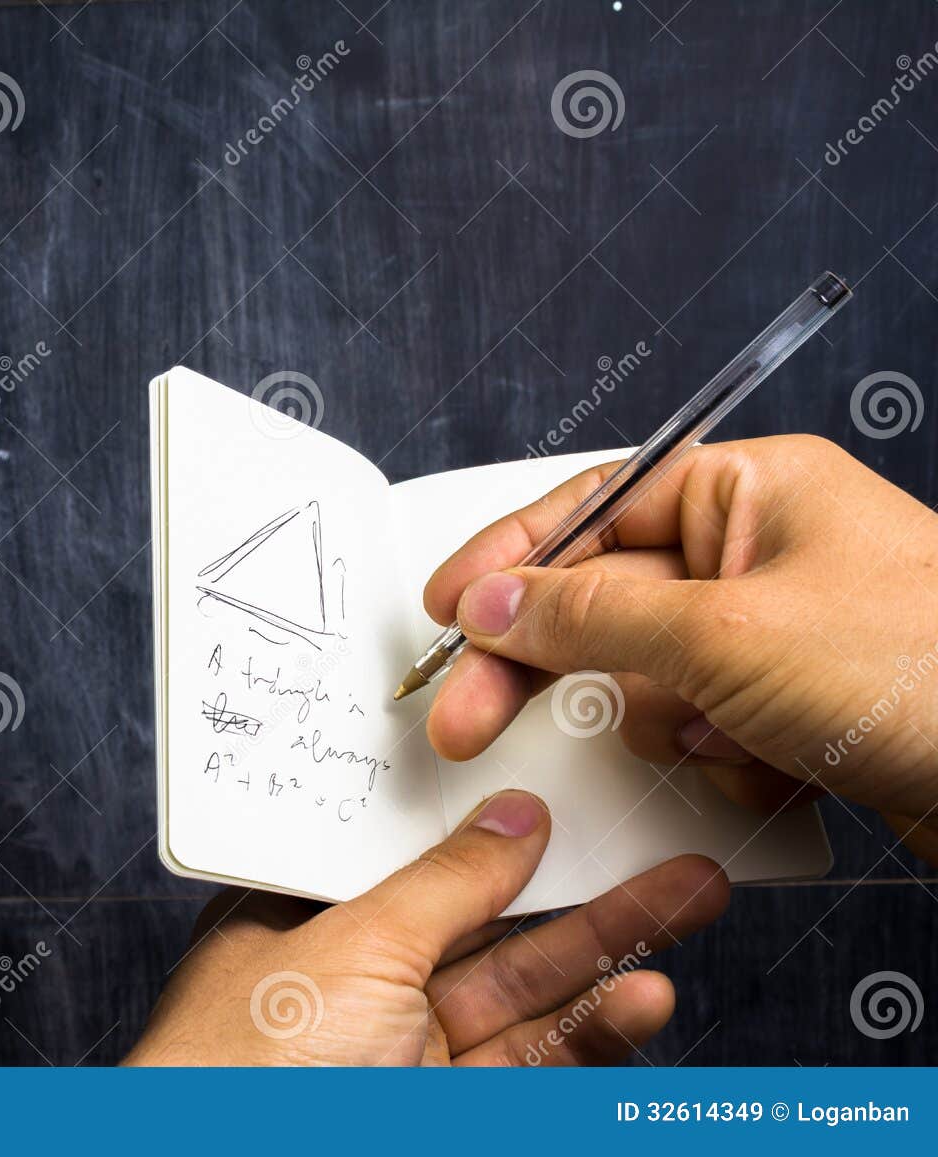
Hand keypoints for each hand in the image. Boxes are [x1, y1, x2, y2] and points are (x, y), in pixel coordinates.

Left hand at [124, 790, 728, 1065]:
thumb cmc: (245, 1067)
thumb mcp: (352, 945)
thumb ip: (444, 883)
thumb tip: (511, 817)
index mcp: (303, 921)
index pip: (408, 853)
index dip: (488, 822)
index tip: (563, 788)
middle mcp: (354, 982)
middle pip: (485, 920)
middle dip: (578, 884)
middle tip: (660, 843)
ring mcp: (404, 1051)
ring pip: (523, 989)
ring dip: (606, 949)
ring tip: (689, 897)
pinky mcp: (449, 1105)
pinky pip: (532, 1058)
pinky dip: (591, 1029)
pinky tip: (642, 996)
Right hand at [423, 435, 937, 856]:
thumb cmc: (924, 671)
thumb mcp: (725, 633)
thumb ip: (589, 616)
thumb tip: (494, 601)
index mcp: (752, 490)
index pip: (595, 507)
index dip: (508, 559)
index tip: (445, 610)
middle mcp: (762, 552)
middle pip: (609, 599)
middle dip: (551, 663)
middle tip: (472, 718)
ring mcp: (782, 634)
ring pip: (652, 677)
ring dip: (669, 720)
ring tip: (727, 737)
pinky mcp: (798, 706)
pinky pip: (703, 726)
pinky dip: (718, 756)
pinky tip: (770, 763)